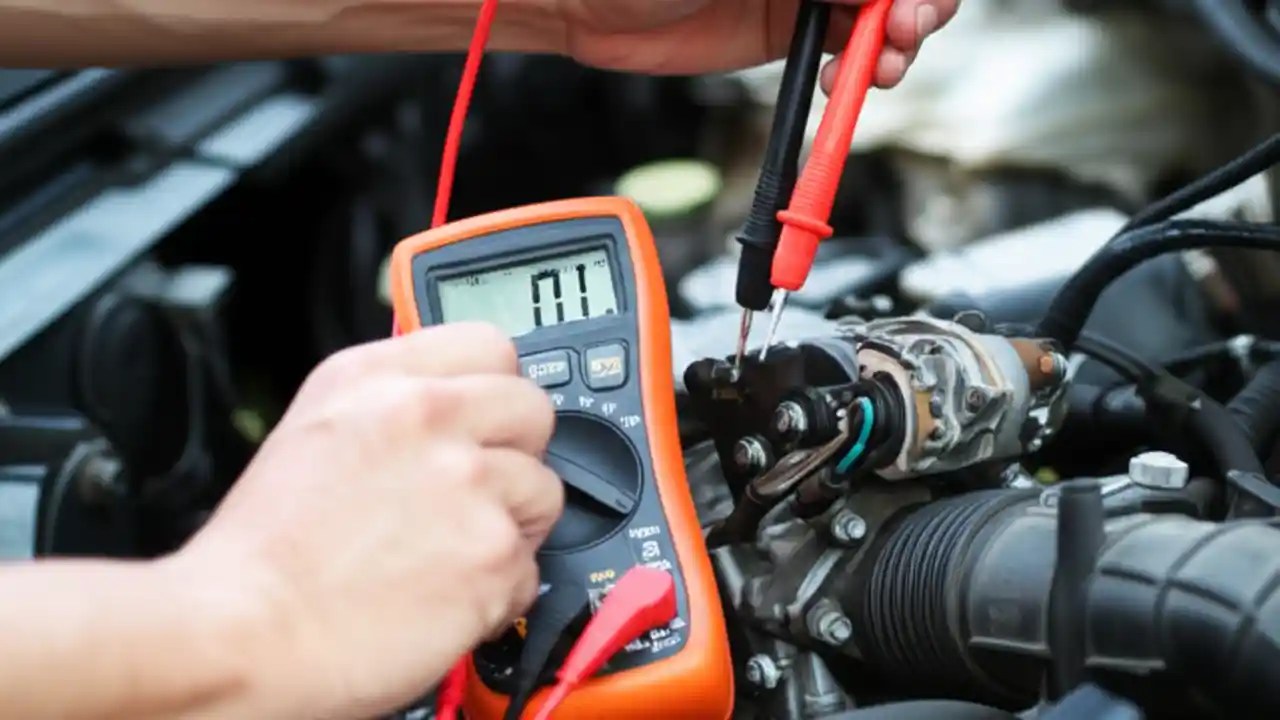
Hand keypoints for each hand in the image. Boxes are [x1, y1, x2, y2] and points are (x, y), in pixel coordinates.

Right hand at [175, 323, 561, 718]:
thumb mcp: (316, 430)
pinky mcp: (493, 553)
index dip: (495, 390)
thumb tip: (453, 406)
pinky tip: (443, 597)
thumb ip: (393, 405)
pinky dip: (497, 593)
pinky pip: (530, 569)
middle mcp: (429, 417)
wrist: (241, 636)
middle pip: (533, 411)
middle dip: (515, 457)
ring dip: (508, 529)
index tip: (489, 420)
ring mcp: (469, 482)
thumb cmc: (264, 553)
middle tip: (473, 496)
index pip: (491, 346)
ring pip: (543, 493)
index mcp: (378, 378)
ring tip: (445, 556)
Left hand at [558, 0, 959, 89]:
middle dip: (914, 7)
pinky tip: (846, 84)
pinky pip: (842, 52)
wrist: (584, 0)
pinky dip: (855, 72)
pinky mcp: (788, 32)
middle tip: (900, 32)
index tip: (903, 5)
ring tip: (881, 66)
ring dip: (893, 44)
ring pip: (877, 16)